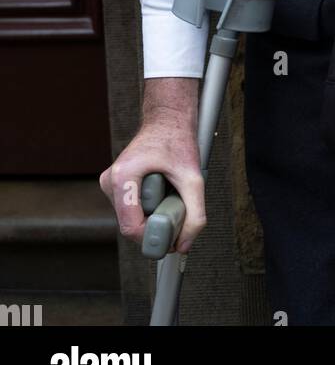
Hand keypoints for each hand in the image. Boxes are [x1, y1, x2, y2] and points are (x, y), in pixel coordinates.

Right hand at [99, 118, 205, 255]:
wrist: (168, 118)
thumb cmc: (177, 139)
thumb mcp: (193, 178)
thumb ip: (195, 214)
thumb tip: (183, 245)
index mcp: (122, 178)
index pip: (130, 227)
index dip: (153, 237)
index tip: (172, 235)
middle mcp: (110, 182)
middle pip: (131, 225)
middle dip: (156, 224)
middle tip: (177, 206)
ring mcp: (111, 185)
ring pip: (133, 218)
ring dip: (154, 215)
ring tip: (170, 192)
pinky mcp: (117, 187)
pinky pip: (134, 210)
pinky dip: (151, 208)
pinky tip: (163, 190)